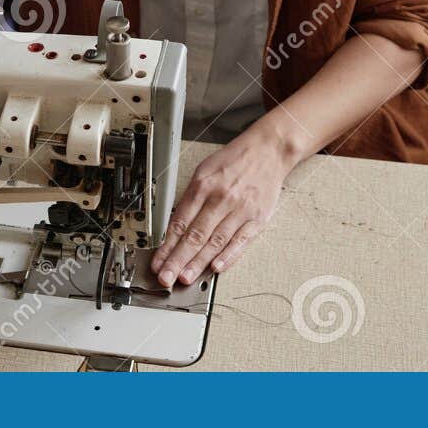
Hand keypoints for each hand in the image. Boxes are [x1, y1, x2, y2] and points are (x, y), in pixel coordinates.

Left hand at [150, 131, 289, 287]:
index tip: (158, 261)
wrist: (268, 150)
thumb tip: (176, 226)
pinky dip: (228, 256)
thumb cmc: (235, 160)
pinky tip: (216, 268)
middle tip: (166, 277)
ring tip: (185, 277)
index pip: (180, 222)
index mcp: (203, 185)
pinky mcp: (257, 218)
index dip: (167, 245)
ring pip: (215, 241)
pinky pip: (240, 241)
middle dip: (178, 260)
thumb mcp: (204, 170)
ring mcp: (240, 210)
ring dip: (199, 262)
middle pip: (195, 235)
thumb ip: (191, 197)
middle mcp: (221, 198)